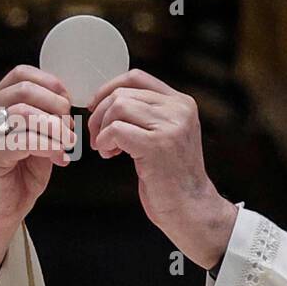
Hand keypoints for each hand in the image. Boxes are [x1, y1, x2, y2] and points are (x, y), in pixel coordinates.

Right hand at [0, 65, 75, 280]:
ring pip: (25, 114)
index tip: (68, 102)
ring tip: (67, 144)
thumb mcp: (38, 138)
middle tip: (70, 128)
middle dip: (56, 107)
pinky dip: (49, 147)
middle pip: (25, 90)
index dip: (50, 84)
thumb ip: (46, 118)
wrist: (0, 211)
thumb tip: (68, 103)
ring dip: (55, 128)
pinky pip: (23, 140)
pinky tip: (60, 158)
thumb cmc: (19, 173)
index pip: (21, 74)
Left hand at [87, 69, 236, 269]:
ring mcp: (170, 126)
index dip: (108, 89)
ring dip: (101, 129)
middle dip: (99, 114)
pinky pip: (116, 130)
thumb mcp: (166, 134)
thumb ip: (147, 114)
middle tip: (97, 137)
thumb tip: (108, 100)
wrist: (190, 207)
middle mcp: (178, 110)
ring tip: (106, 148)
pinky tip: (109, 155)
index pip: (135, 77)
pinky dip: (104, 142)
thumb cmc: (172, 176)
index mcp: (181, 103)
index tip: (96, 107)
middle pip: (121, 93)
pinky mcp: (157, 145)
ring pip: (117, 107)